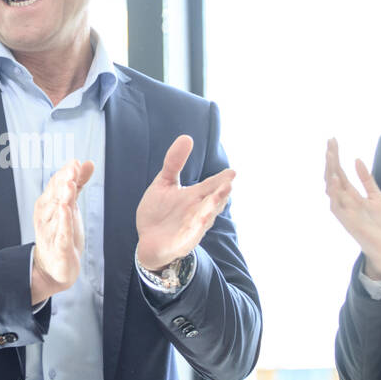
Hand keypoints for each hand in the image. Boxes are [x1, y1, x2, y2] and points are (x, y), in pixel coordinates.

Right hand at [31, 159, 94, 304]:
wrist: (53, 268)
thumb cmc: (61, 233)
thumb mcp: (71, 206)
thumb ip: (78, 184)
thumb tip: (88, 162)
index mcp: (47, 204)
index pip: (55, 185)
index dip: (65, 173)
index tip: (76, 163)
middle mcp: (46, 216)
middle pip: (55, 195)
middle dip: (64, 182)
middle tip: (72, 169)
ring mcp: (51, 232)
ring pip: (58, 212)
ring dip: (64, 198)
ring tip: (70, 185)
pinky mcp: (59, 248)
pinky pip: (61, 233)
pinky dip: (63, 222)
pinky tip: (66, 211)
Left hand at [135, 135, 233, 270]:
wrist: (149, 241)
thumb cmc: (160, 212)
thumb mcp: (165, 183)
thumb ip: (174, 162)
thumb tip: (187, 137)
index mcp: (196, 197)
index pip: (211, 186)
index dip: (221, 180)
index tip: (232, 172)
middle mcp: (198, 212)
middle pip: (213, 203)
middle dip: (220, 195)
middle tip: (228, 185)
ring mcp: (191, 228)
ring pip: (204, 219)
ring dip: (209, 211)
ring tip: (215, 201)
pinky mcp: (181, 243)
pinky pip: (188, 236)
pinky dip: (192, 230)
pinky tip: (198, 222)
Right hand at [324, 138, 380, 278]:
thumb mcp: (377, 197)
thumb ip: (367, 180)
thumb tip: (357, 159)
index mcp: (352, 195)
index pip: (340, 172)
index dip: (336, 156)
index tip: (333, 140)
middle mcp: (345, 201)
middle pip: (334, 176)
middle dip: (331, 159)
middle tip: (330, 142)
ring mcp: (345, 211)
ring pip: (332, 188)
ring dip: (330, 172)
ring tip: (330, 155)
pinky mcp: (348, 221)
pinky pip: (336, 205)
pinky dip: (334, 192)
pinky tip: (335, 178)